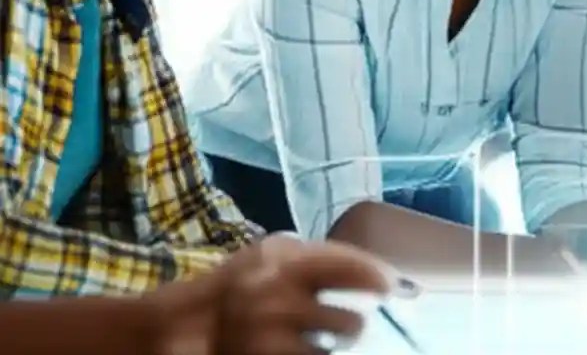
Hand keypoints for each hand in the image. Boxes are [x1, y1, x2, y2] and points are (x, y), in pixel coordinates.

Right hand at [150, 234, 394, 354]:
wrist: (179, 328)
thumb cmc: (238, 285)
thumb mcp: (271, 255)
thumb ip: (321, 259)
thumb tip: (390, 279)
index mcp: (282, 262)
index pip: (350, 269)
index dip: (380, 280)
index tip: (393, 288)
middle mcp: (276, 300)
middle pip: (351, 324)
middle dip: (354, 326)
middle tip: (346, 324)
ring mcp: (268, 339)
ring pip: (334, 353)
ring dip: (332, 348)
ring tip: (314, 339)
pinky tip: (299, 348)